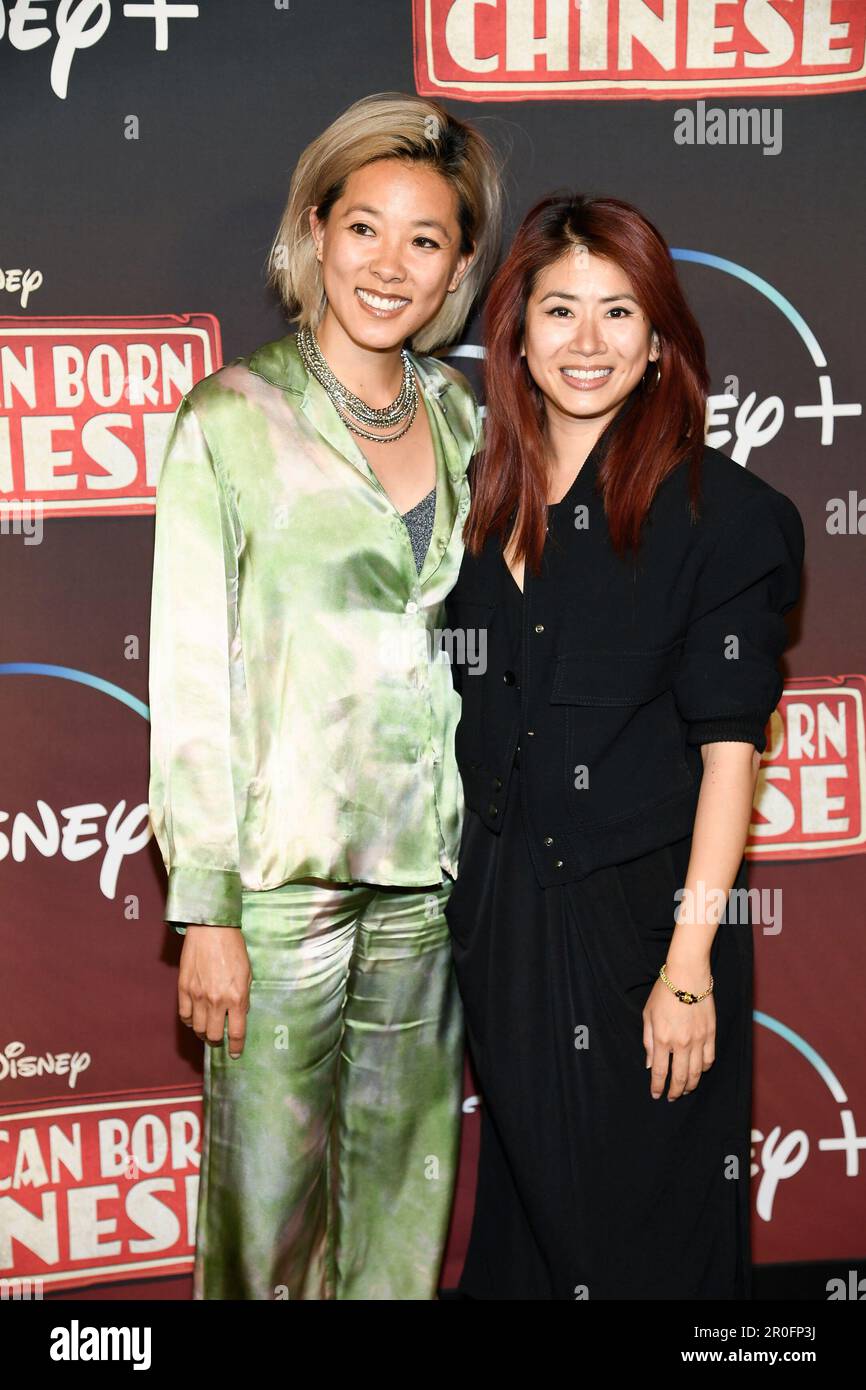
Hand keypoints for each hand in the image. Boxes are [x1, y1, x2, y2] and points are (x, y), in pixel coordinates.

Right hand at [178, 925, 251, 1058]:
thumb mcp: (247, 974)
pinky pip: (184, 1015)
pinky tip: (194, 1017)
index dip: (235, 1047)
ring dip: (203, 1032)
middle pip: (213, 1035)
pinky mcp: (184, 989)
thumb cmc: (233, 949)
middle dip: (217, 1041)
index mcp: (236, 998)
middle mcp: (217, 1001)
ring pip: (197, 1029)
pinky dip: (189, 1020)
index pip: (236, 1032)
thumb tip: (239, 1014)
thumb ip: (243, 997)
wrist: (212, 930)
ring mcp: (198, 996)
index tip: (235, 1053)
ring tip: (207, 1028)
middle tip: (219, 1037)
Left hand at [642, 961, 715, 1100]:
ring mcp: (698, 1040)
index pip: (660, 1072)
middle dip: (675, 1091)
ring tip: (685, 1089)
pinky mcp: (711, 1034)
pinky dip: (704, 1069)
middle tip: (671, 1097)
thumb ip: (648, 1041)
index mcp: (663, 1039)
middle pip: (680, 1077)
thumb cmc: (664, 992)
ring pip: (697, 1072)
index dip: (658, 1087)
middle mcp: (682, 1043)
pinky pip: (709, 1059)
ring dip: (691, 1085)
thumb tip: (649, 1063)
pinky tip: (699, 1071)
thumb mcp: (648, 1015)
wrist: (687, 976)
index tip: (656, 1094)